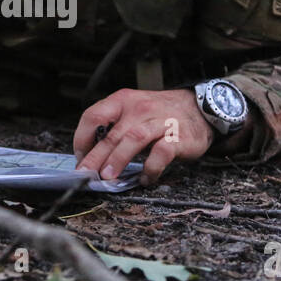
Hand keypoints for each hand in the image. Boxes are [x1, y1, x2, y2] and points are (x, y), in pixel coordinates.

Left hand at [73, 88, 214, 184]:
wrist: (200, 108)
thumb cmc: (161, 113)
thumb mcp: (133, 109)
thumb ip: (114, 126)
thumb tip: (90, 154)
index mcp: (123, 100)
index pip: (93, 116)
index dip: (82, 138)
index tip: (80, 157)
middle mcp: (140, 109)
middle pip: (112, 133)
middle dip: (95, 157)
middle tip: (85, 175)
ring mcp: (160, 122)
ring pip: (134, 139)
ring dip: (118, 159)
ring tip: (108, 177)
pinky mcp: (178, 137)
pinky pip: (161, 154)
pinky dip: (151, 169)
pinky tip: (145, 179)